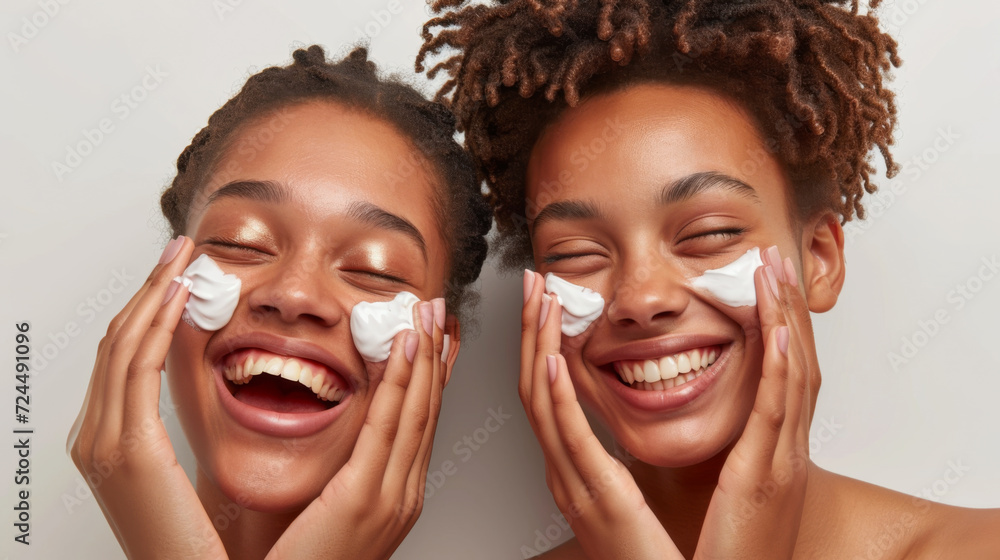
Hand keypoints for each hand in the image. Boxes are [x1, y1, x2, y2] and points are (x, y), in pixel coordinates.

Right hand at [67, 236, 228, 559]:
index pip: (122, 356)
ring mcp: (104, 443)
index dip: (148, 309)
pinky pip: (138, 368)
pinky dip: (156, 326)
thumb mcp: (179, 473)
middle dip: (148, 290)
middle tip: (180, 251)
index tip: (179, 275)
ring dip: (154, 294)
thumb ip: (176, 431)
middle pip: (116, 341)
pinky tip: (180, 297)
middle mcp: (95, 437)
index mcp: (106, 441)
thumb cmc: (194, 541)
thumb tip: (203, 390)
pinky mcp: (127, 450)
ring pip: (122, 345)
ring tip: (182, 259)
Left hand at [264, 299, 454, 559]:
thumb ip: (344, 477)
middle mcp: (403, 494)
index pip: (420, 423)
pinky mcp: (365, 498)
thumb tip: (342, 444)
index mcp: (396, 497)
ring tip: (428, 314)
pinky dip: (401, 382)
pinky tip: (405, 347)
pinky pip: (388, 427)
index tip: (434, 338)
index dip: (431, 375)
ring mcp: (392, 497)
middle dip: (436, 355)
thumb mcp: (333, 515)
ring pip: (417, 411)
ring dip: (424, 356)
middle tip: (439, 312)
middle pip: (427, 411)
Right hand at [519, 270, 684, 559]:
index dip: (540, 342)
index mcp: (573, 470)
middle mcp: (564, 473)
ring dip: (538, 344)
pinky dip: (557, 395)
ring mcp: (574, 485)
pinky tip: (553, 359)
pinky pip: (570, 437)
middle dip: (531, 330)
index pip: (545, 394)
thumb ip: (613, 466)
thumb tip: (614, 434)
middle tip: (533, 283)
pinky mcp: (598, 498)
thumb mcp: (626, 501)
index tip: (546, 301)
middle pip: (534, 387)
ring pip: (542, 401)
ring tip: (540, 300)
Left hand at [693, 245, 816, 559]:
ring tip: (774, 271)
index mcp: (772, 452)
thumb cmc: (730, 553)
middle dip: (786, 308)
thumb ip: (727, 455)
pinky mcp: (767, 476)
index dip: (776, 325)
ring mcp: (782, 461)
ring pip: (794, 374)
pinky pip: (779, 410)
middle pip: (796, 363)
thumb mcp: (732, 493)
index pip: (781, 374)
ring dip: (786, 318)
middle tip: (773, 259)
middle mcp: (784, 450)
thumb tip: (693, 419)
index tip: (762, 283)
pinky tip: (780, 328)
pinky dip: (783, 366)